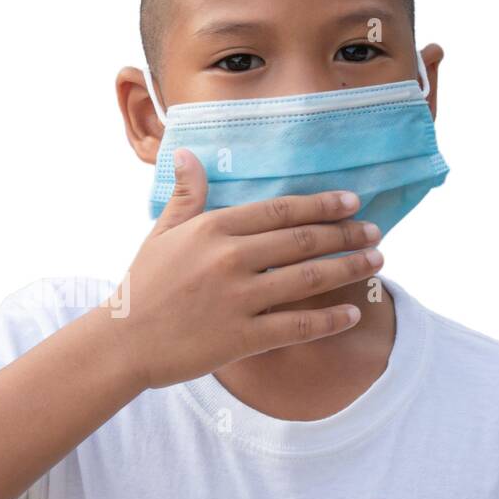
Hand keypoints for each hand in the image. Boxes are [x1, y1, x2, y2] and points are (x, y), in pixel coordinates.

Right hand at [115, 149, 383, 389]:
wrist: (122, 343)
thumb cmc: (142, 287)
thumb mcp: (161, 234)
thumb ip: (185, 196)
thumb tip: (189, 154)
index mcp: (212, 229)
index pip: (281, 210)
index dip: (322, 204)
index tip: (351, 201)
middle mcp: (230, 259)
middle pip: (304, 241)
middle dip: (347, 234)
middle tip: (375, 231)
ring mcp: (239, 299)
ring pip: (310, 279)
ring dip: (349, 268)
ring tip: (376, 261)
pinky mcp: (243, 338)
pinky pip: (299, 326)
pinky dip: (331, 320)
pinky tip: (353, 313)